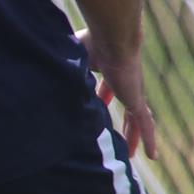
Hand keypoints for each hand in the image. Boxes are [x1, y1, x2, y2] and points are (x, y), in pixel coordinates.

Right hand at [75, 28, 158, 158]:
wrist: (113, 38)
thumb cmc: (94, 41)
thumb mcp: (75, 55)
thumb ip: (65, 62)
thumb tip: (41, 62)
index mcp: (111, 69)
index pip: (109, 86)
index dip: (104, 94)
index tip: (99, 102)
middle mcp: (126, 82)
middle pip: (126, 106)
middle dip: (123, 121)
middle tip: (119, 134)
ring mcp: (133, 92)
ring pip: (136, 119)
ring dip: (133, 136)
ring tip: (131, 153)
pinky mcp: (136, 100)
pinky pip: (145, 124)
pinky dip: (149, 139)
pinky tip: (152, 156)